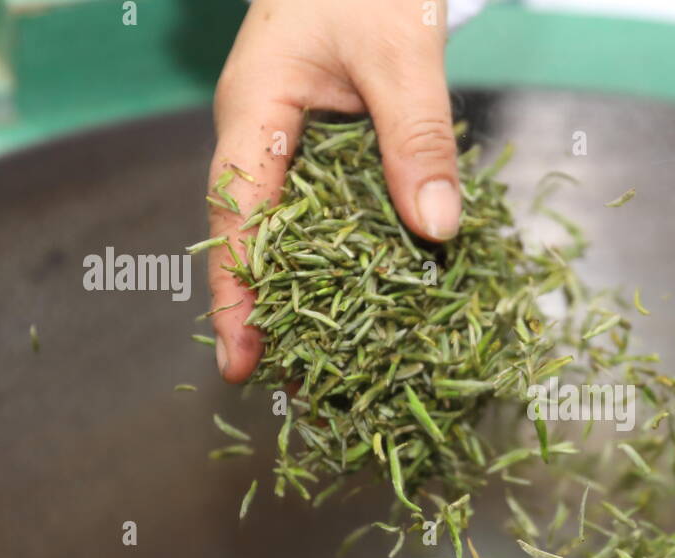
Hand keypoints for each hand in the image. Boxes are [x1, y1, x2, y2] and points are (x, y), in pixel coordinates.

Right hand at [206, 0, 460, 381]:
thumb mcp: (401, 53)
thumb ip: (417, 137)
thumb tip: (437, 231)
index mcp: (254, 109)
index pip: (237, 218)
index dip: (238, 295)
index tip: (243, 362)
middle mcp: (260, 132)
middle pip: (254, 238)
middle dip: (266, 311)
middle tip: (287, 386)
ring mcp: (289, 138)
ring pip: (292, 229)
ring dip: (306, 291)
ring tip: (324, 362)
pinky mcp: (323, 142)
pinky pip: (329, 208)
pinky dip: (346, 253)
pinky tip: (368, 296)